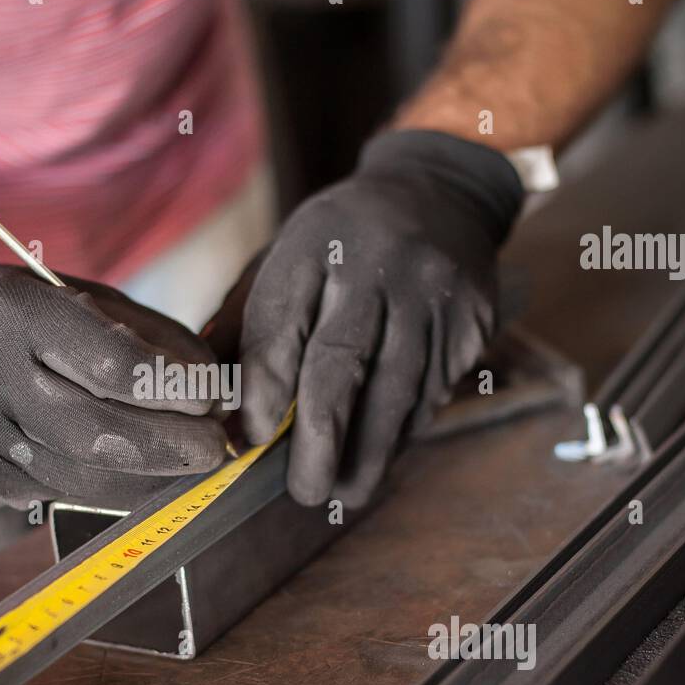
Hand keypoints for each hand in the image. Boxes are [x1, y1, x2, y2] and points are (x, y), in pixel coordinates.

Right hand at [0, 258, 228, 508]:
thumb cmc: (7, 316)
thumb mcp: (66, 293)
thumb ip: (141, 332)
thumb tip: (214, 385)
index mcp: (16, 316)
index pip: (110, 362)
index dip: (171, 387)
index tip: (211, 394)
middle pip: (98, 434)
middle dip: (171, 447)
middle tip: (215, 448)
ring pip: (82, 479)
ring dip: (150, 480)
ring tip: (190, 467)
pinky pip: (58, 497)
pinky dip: (112, 493)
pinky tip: (144, 480)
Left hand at [230, 130, 523, 506]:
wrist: (440, 192)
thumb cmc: (341, 242)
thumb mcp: (285, 257)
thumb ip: (246, 327)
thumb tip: (213, 409)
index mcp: (313, 243)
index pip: (280, 320)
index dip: (264, 386)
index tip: (252, 438)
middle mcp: (376, 262)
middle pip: (343, 360)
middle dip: (321, 437)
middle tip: (305, 490)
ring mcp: (432, 292)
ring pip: (399, 387)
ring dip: (371, 450)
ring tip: (345, 492)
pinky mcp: (472, 318)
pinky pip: (436, 389)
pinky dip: (406, 429)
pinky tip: (384, 453)